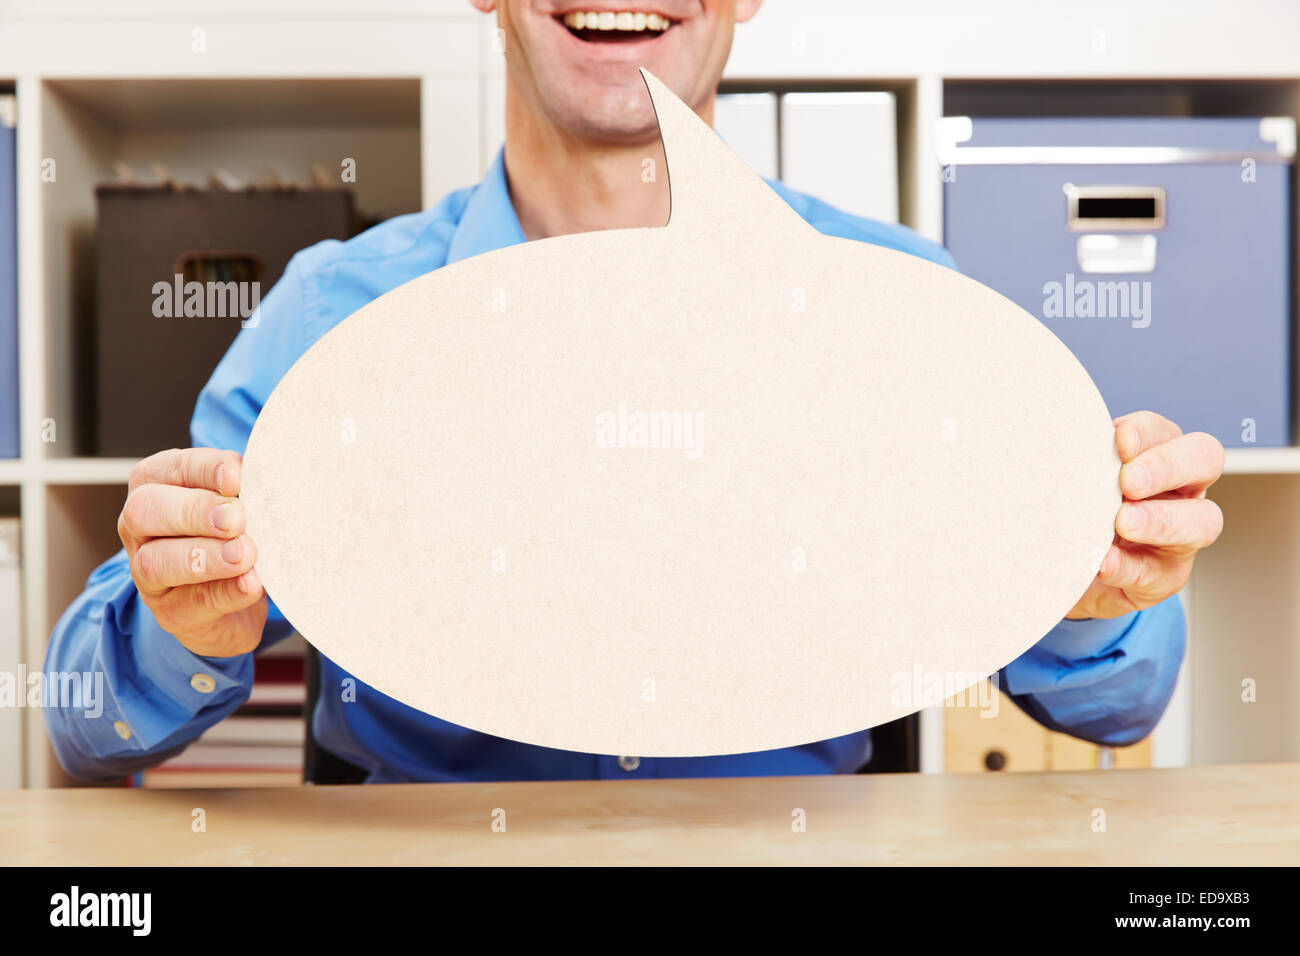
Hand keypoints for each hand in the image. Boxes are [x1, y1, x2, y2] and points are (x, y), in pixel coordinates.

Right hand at [118, 448, 266, 656]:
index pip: (171, 469)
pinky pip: (191, 603)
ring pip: (156, 563)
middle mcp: (140, 529)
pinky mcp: (170, 613)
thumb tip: (268, 481)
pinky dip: (226, 592)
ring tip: (244, 554)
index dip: (204, 470)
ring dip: (205, 557)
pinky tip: (251, 583)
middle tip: (236, 519)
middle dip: (194, 512)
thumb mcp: (239, 508)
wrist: (236, 605)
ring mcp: (148, 575)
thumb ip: (244, 495)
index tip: (237, 477)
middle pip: (145, 511)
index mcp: (156, 488)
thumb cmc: (233, 539)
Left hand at [1067, 411, 1224, 619]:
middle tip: (1129, 481)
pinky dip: (1126, 566)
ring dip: (1159, 521)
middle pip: (1204, 461)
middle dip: (1166, 467)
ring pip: (1199, 522)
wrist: (1065, 566)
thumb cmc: (1076, 509)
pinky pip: (1153, 572)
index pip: (1164, 431)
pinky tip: (1104, 561)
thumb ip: (1079, 464)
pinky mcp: (1164, 577)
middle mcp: (1181, 489)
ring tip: (1123, 522)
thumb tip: (1054, 445)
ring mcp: (1181, 535)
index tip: (1118, 441)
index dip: (1145, 432)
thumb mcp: (1076, 480)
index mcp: (1158, 454)